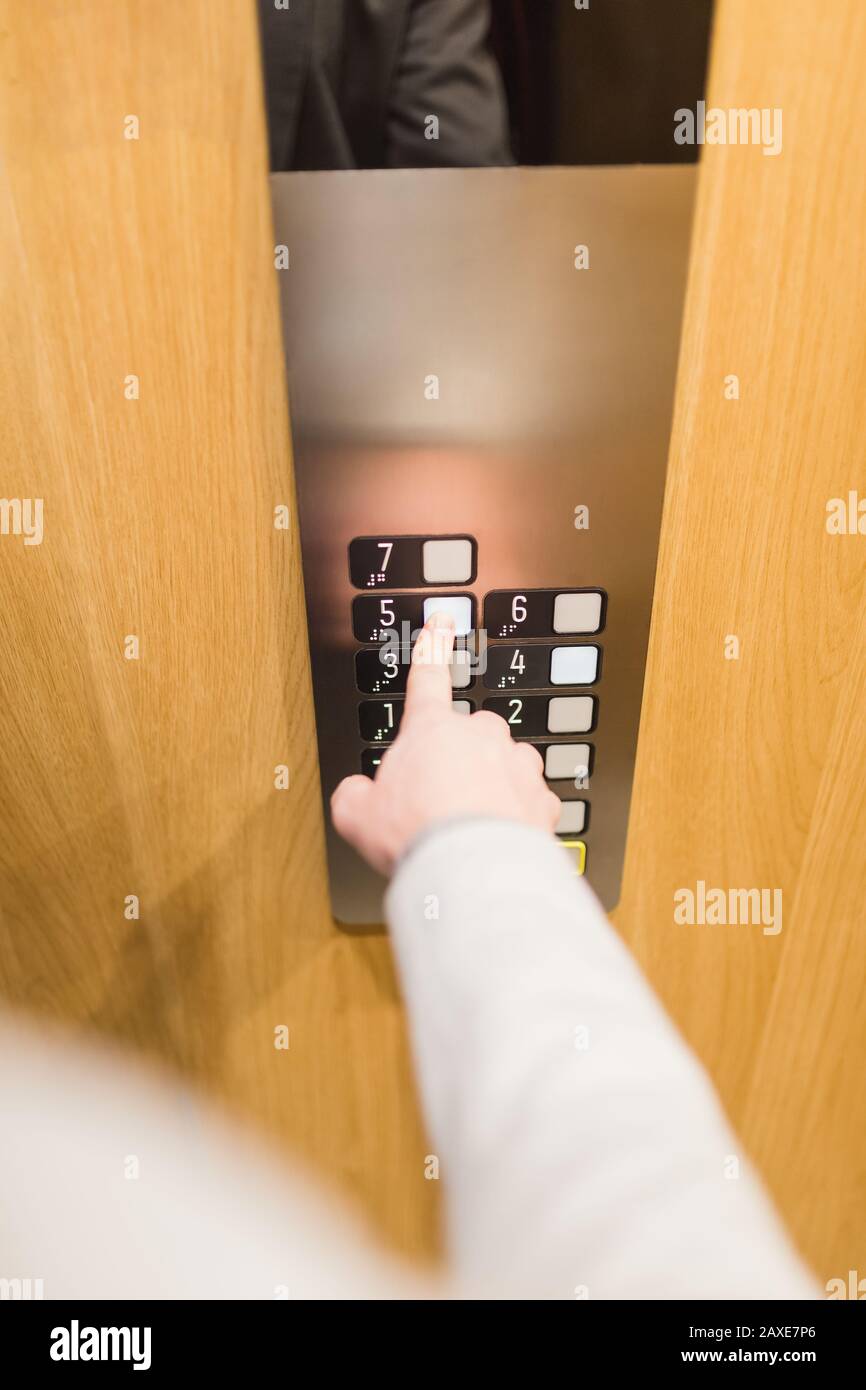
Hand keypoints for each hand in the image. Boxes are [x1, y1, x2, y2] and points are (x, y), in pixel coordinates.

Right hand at [331, 612, 560, 875]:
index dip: (432, 646)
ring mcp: (516, 765)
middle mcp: (480, 738)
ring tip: (468, 827)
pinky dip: (515, 819)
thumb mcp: (357, 814)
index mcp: (431, 730)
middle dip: (455, 762)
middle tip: (437, 801)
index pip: (427, 677)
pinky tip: (496, 842)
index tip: (443, 621)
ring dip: (489, 788)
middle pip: (467, 737)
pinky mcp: (542, 800)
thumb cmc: (417, 835)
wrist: (470, 871)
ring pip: (503, 767)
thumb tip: (357, 795)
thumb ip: (355, 795)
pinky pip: (528, 802)